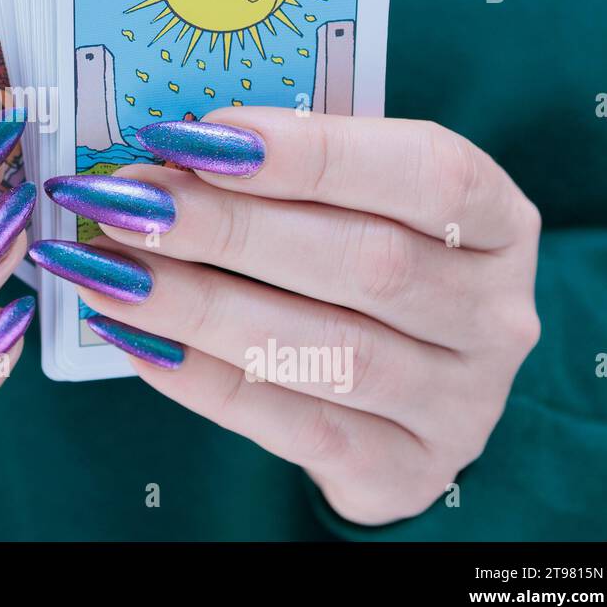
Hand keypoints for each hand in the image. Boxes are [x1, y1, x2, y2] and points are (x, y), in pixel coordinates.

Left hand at [43, 108, 540, 525]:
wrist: (401, 399)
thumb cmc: (361, 264)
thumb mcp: (357, 204)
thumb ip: (286, 176)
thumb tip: (166, 155)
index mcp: (495, 221)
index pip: (425, 172)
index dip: (311, 152)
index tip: (202, 136)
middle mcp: (493, 315)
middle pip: (365, 263)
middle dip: (229, 228)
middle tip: (129, 202)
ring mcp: (458, 403)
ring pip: (323, 351)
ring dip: (200, 305)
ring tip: (110, 272)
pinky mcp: (402, 470)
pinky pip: (290, 424)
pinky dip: (202, 379)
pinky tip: (134, 338)